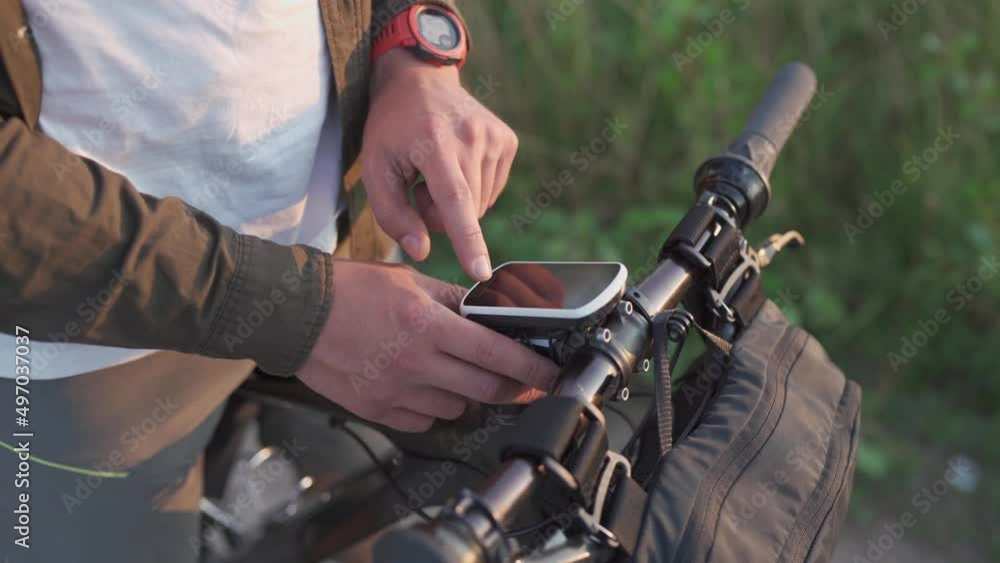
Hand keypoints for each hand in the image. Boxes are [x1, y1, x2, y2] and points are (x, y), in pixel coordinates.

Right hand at [297, 260, 558, 431]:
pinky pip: (425, 419)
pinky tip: (426, 384)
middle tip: (524, 384)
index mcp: (427, 325)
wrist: (295, 314)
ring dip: (469, 394)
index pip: (497, 354)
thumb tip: (491, 313)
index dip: (532, 369)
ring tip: (458, 372)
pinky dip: (435, 406)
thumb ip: (454, 300)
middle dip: (513, 389)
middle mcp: (415, 363)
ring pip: (457, 408)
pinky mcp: (378, 411)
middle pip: (486, 390)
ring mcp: (396, 392)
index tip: (550, 375)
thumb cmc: (350, 290)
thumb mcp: (410, 280)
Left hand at [361, 49, 518, 280]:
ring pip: (480, 206)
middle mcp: (472, 139)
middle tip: (418, 184)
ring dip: (456, 203)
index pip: (455, 201)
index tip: (482, 271)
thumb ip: (393, 216)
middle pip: (464, 211)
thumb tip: (423, 251)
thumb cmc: (392, 130)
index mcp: (435, 144)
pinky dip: (472, 189)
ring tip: (436, 171)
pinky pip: (492, 190)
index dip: (467, 241)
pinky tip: (456, 164)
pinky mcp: (508, 141)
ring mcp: (495, 137)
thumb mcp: (374, 169)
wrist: (419, 80)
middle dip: (438, 214)